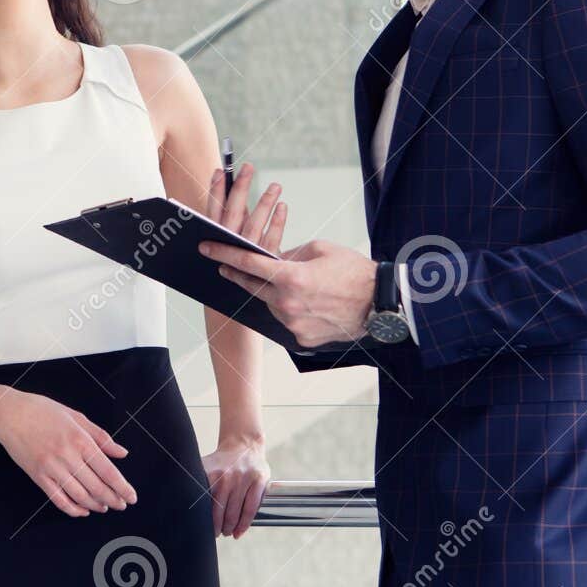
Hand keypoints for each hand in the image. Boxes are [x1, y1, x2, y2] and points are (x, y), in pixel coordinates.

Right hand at [0, 388, 138, 516]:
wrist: (9, 414)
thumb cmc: (43, 411)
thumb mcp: (76, 416)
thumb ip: (101, 436)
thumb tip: (122, 453)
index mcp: (80, 439)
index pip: (108, 471)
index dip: (122, 487)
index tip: (131, 497)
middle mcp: (68, 456)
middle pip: (96, 487)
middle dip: (112, 499)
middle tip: (121, 505)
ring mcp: (51, 468)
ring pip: (79, 496)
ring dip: (95, 505)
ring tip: (104, 507)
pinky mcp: (38, 476)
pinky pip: (58, 499)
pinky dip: (72, 509)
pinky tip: (82, 511)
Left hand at [197, 237, 377, 348]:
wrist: (381, 303)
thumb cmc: (353, 271)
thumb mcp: (319, 249)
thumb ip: (289, 254)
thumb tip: (270, 259)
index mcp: (291, 277)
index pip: (248, 264)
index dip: (224, 254)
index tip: (206, 248)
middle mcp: (288, 303)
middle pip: (253, 287)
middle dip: (239, 275)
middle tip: (227, 266)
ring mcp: (293, 324)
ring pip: (270, 304)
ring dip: (271, 294)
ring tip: (290, 284)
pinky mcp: (301, 338)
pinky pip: (286, 320)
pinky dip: (289, 310)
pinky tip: (306, 303)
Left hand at [201, 436, 270, 537]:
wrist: (244, 445)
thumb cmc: (223, 463)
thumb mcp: (205, 468)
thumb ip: (195, 482)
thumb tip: (178, 503)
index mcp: (211, 474)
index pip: (205, 503)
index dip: (203, 520)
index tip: (201, 530)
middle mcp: (228, 476)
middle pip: (221, 511)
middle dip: (217, 527)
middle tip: (216, 533)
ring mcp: (244, 479)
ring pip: (236, 512)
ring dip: (230, 528)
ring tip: (227, 533)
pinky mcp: (259, 481)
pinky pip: (251, 508)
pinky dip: (245, 524)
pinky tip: (239, 532)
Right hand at [206, 163, 286, 255]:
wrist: (241, 296)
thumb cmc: (233, 261)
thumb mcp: (226, 238)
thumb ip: (226, 216)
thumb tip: (227, 187)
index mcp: (212, 238)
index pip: (212, 209)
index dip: (217, 190)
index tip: (221, 170)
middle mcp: (227, 245)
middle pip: (233, 213)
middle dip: (240, 188)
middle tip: (249, 167)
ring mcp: (246, 255)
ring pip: (254, 225)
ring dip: (265, 203)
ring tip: (276, 186)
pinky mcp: (265, 264)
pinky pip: (272, 239)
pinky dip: (278, 222)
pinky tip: (283, 207)